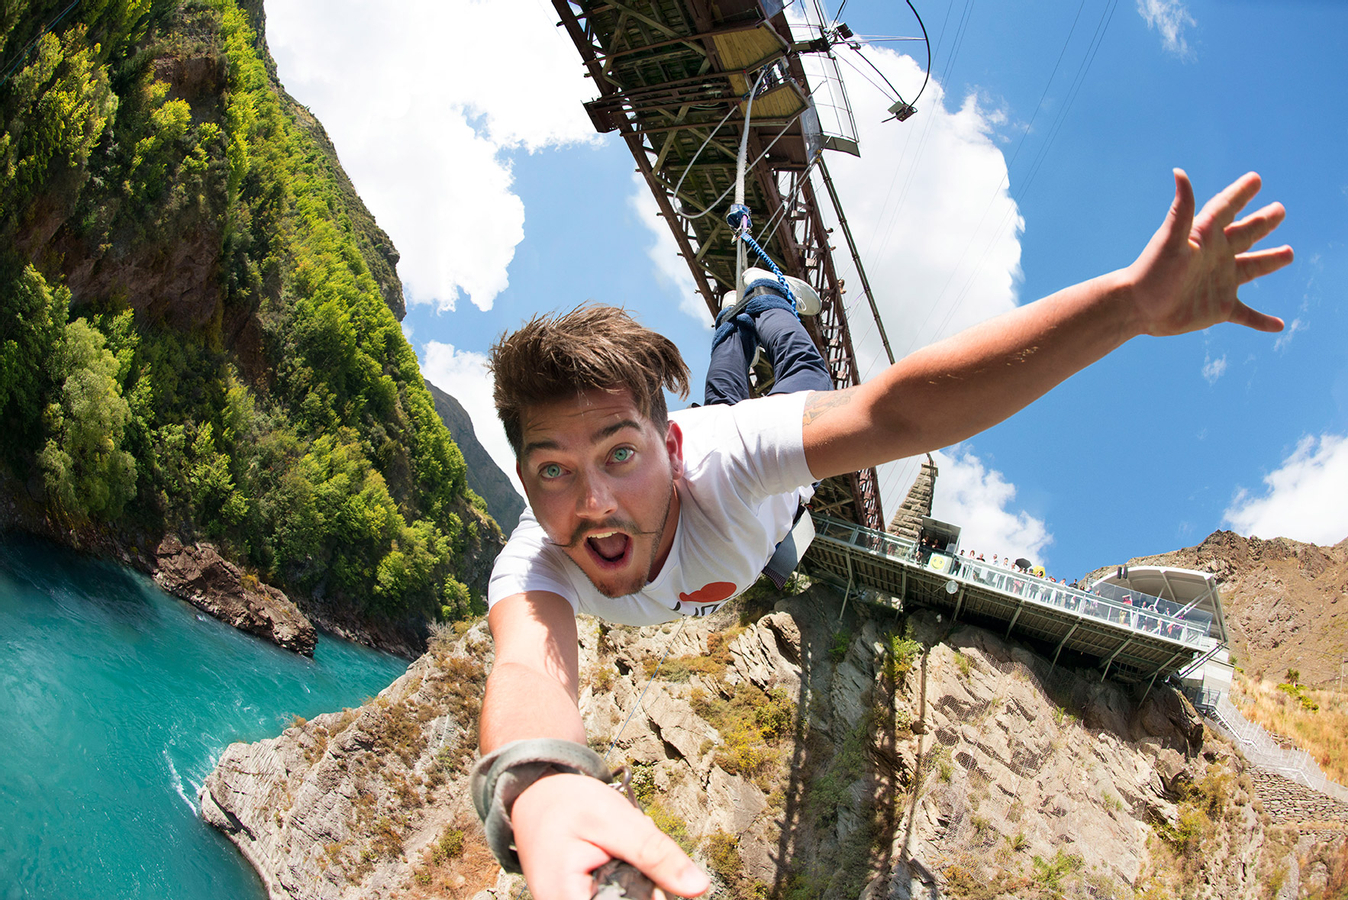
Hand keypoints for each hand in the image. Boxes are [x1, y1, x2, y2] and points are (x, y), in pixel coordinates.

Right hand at [511, 772, 710, 899]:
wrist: (537, 792)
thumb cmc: (566, 802)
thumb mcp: (615, 820)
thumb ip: (655, 854)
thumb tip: (697, 886)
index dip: (649, 892)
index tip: (639, 859)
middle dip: (644, 879)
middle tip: (629, 843)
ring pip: (629, 897)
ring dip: (637, 873)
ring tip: (619, 845)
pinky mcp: (583, 899)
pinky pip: (618, 892)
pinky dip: (628, 872)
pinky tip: (616, 852)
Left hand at [1125, 169, 1292, 336]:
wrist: (1137, 308)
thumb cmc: (1151, 271)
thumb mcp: (1170, 239)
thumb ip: (1181, 209)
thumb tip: (1179, 172)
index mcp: (1205, 237)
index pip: (1227, 209)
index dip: (1241, 194)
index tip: (1255, 179)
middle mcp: (1216, 256)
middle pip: (1245, 235)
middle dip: (1263, 223)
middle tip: (1279, 210)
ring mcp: (1220, 282)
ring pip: (1252, 268)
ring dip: (1270, 261)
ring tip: (1288, 253)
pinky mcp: (1220, 308)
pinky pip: (1247, 315)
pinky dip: (1261, 320)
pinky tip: (1278, 325)